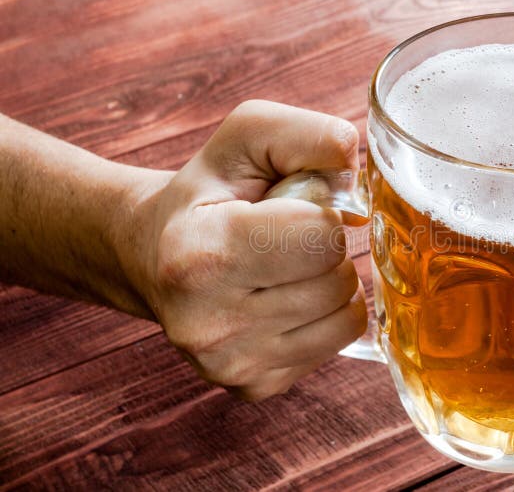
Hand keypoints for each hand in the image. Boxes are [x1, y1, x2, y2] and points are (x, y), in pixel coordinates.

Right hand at [122, 100, 366, 400]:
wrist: (154, 255)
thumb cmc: (209, 192)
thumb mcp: (247, 136)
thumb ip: (306, 135)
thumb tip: (352, 159)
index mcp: (200, 253)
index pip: (320, 236)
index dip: (319, 212)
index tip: (287, 207)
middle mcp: (208, 322)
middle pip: (336, 279)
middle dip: (326, 249)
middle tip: (285, 238)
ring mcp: (231, 364)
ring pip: (346, 316)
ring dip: (330, 283)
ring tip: (285, 267)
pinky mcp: (254, 386)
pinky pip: (337, 344)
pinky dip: (324, 316)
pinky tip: (284, 299)